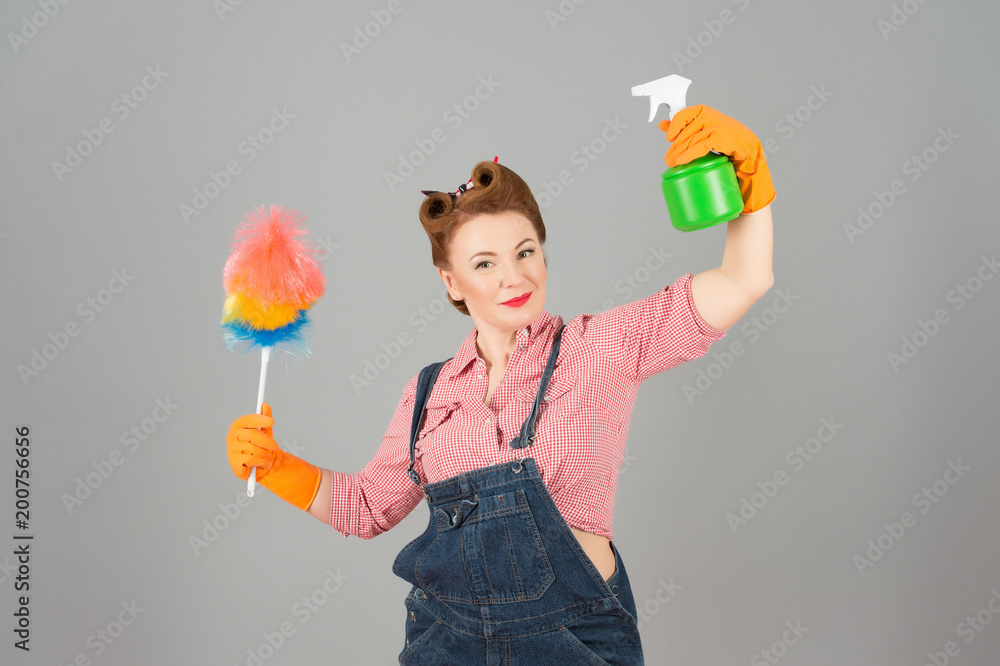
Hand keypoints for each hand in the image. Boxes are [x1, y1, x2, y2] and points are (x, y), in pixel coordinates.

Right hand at [225, 402, 320, 510]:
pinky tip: (264, 463)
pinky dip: (262, 462)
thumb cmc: (260, 445)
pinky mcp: (234, 462)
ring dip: (266, 454)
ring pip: (254, 449)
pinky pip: (252, 460)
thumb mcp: (265, 431)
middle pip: (253, 435)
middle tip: (275, 446)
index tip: (271, 421)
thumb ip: (265, 418)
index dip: (259, 419)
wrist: (257, 466)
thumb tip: (265, 406)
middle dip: (267, 442)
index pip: (248, 420)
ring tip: (268, 456)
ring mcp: (232, 449)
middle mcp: (232, 436)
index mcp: (238, 426)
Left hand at [659, 105, 774, 213]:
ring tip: (673, 164)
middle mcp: (707, 115)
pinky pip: (699, 147)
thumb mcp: (701, 126)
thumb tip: (662, 125)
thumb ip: (683, 124)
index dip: (673, 127)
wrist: (745, 144)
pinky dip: (688, 155)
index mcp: (702, 110)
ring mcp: (713, 126)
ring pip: (689, 141)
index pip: (682, 115)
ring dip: (678, 154)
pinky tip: (681, 161)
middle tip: (668, 160)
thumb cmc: (721, 135)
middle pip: (684, 133)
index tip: (669, 138)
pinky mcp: (718, 138)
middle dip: (674, 148)